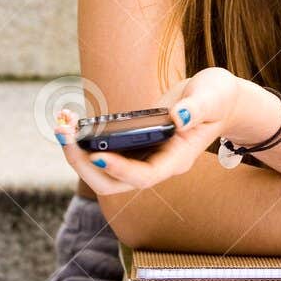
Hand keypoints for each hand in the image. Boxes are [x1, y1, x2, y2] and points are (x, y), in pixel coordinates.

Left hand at [52, 67, 240, 196]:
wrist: (217, 99)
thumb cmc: (218, 98)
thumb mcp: (213, 96)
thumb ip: (198, 108)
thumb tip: (178, 118)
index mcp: (177, 159)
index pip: (145, 176)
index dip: (120, 170)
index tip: (97, 156)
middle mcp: (157, 164)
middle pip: (114, 183)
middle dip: (85, 165)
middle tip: (65, 136)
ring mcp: (143, 156)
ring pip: (103, 171)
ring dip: (78, 154)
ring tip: (62, 126)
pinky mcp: (133, 144)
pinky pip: (103, 152)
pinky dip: (84, 139)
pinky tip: (72, 119)